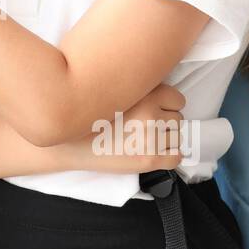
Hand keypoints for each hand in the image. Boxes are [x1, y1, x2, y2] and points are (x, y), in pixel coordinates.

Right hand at [70, 83, 186, 172]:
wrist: (69, 144)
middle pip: (178, 119)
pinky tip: (154, 152)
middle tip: (144, 127)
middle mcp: (150, 115)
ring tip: (145, 139)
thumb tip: (160, 91)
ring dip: (166, 139)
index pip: (178, 100)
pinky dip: (169, 156)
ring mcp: (151, 139)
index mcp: (144, 94)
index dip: (167, 106)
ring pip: (177, 137)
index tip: (155, 110)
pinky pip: (176, 157)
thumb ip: (138, 88)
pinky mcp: (149, 160)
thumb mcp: (113, 92)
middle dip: (165, 123)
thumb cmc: (88, 118)